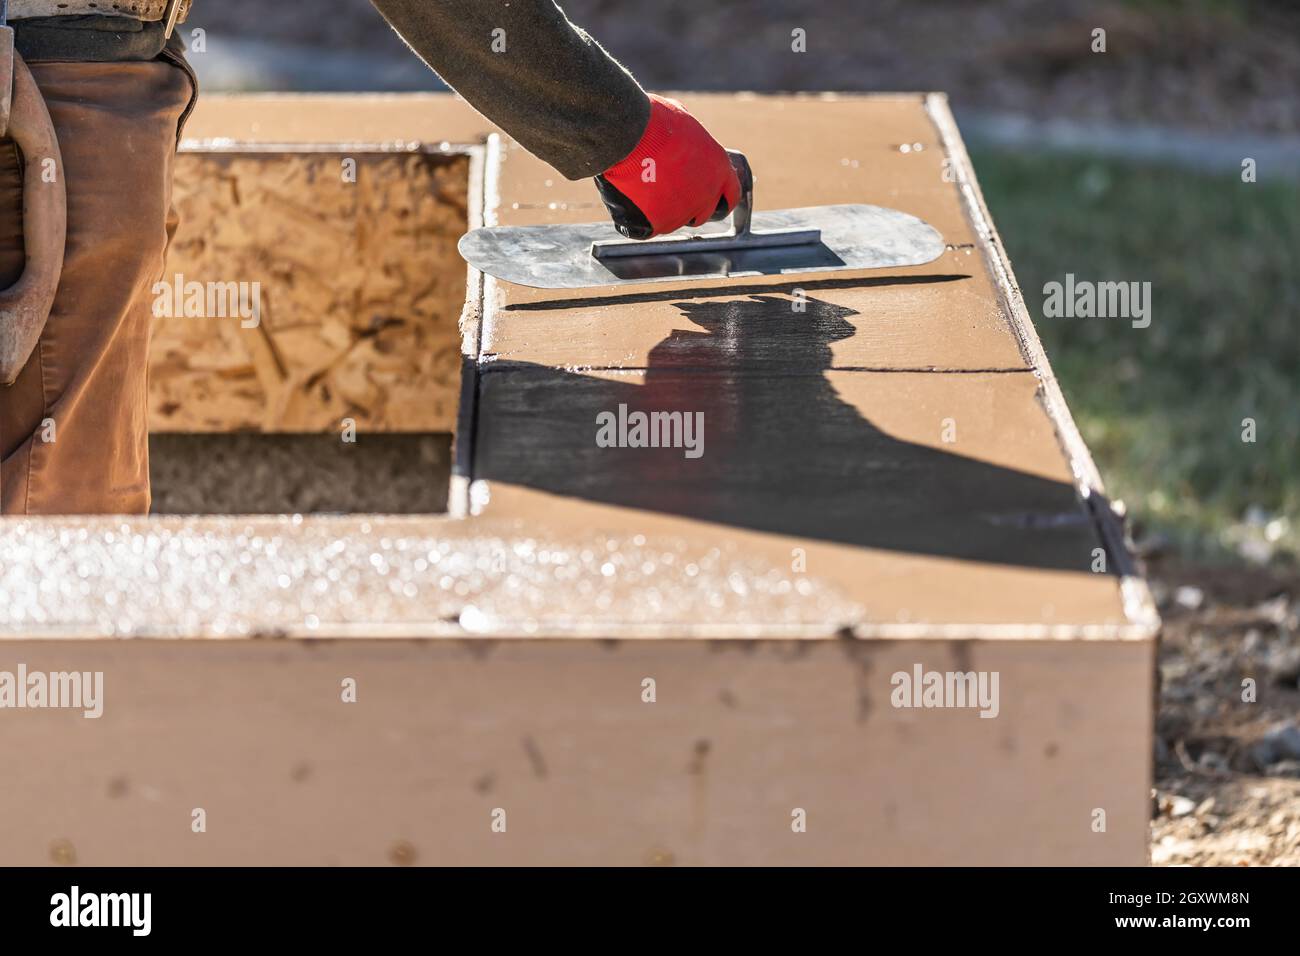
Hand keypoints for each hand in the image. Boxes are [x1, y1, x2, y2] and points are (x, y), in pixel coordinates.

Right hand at [595, 94, 741, 238]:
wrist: (632, 137)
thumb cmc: (655, 122)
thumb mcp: (684, 121)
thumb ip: (692, 139)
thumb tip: (685, 137)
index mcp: (719, 168)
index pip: (731, 194)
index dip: (720, 197)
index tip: (712, 198)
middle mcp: (708, 194)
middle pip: (705, 213)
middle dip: (692, 207)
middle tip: (672, 195)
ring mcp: (686, 211)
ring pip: (678, 221)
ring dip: (666, 211)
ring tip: (647, 192)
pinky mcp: (662, 223)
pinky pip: (654, 226)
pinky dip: (645, 217)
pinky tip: (636, 201)